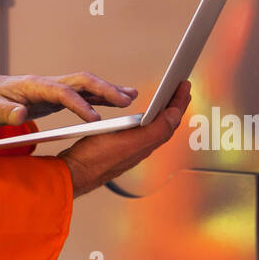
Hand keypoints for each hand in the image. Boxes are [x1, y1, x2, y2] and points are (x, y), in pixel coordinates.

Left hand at [0, 72, 137, 136]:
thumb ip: (6, 112)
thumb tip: (20, 114)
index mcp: (34, 86)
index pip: (61, 93)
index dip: (78, 105)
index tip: (94, 119)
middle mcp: (48, 83)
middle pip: (81, 81)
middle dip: (104, 89)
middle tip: (128, 101)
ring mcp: (55, 87)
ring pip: (87, 84)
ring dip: (108, 90)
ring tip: (132, 98)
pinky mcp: (58, 94)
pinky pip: (84, 92)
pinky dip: (102, 95)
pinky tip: (119, 100)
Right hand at [58, 81, 191, 198]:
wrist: (74, 173)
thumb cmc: (95, 157)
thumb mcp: (127, 139)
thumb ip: (155, 129)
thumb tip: (175, 115)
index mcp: (146, 143)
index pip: (170, 120)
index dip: (178, 102)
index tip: (184, 85)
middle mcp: (142, 148)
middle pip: (166, 125)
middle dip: (176, 105)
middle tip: (183, 89)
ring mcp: (132, 150)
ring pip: (157, 129)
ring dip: (165, 113)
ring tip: (170, 100)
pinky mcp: (121, 151)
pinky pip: (145, 133)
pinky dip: (152, 121)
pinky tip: (148, 117)